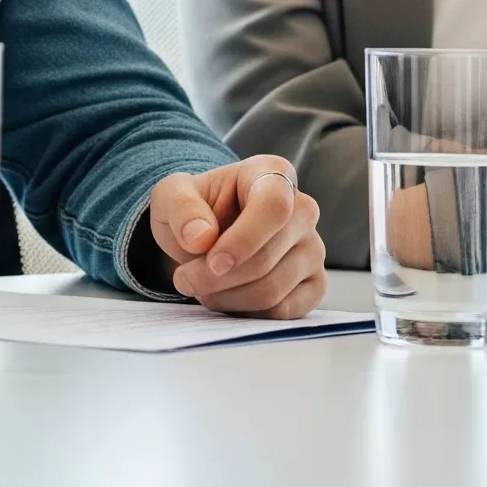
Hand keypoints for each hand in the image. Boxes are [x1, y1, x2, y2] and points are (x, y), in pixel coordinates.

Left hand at [146, 157, 325, 317]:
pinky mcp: (314, 284)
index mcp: (272, 174)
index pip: (274, 207)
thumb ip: (181, 208)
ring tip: (201, 286)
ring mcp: (313, 249)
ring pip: (273, 290)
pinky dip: (246, 312)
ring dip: (226, 297)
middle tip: (185, 279)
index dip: (243, 240)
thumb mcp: (171, 195)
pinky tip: (225, 297)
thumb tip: (200, 237)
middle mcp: (303, 210)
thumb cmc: (194, 208)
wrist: (204, 234)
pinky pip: (284, 311)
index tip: (212, 261)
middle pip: (268, 258)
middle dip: (218, 278)